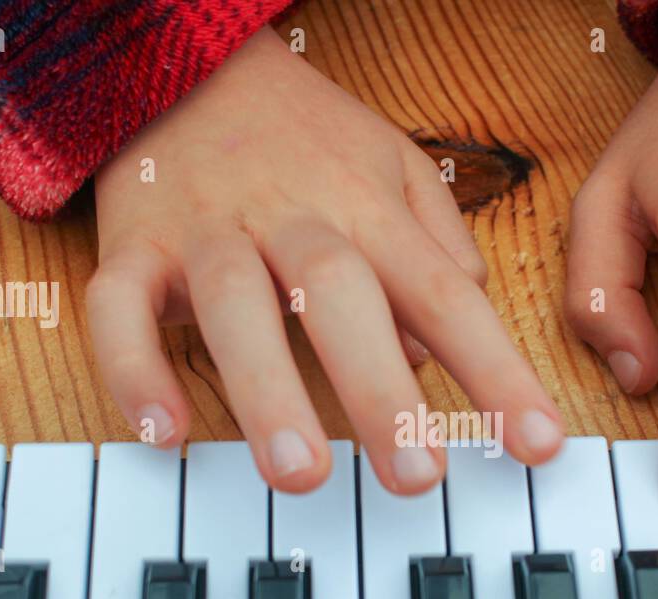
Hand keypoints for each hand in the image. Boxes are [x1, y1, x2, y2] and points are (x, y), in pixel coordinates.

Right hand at [91, 27, 564, 493]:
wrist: (183, 61)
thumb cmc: (303, 137)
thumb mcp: (394, 167)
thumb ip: (436, 249)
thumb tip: (445, 348)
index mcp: (367, 206)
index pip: (445, 294)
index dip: (495, 370)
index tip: (538, 445)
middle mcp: (292, 218)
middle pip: (340, 297)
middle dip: (380, 391)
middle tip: (416, 478)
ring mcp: (208, 230)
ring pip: (233, 305)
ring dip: (268, 390)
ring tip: (300, 475)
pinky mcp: (133, 245)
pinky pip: (119, 306)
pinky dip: (133, 366)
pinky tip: (162, 433)